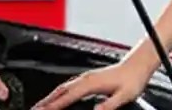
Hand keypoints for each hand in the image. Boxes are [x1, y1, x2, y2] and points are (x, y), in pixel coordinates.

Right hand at [33, 61, 150, 109]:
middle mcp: (86, 79)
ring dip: (50, 96)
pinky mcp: (89, 79)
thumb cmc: (132, 79)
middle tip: (34, 108)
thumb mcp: (124, 96)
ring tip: (41, 105)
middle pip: (60, 91)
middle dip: (46, 101)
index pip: (68, 96)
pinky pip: (68, 86)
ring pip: (63, 88)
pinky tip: (59, 97)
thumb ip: (109, 104)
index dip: (54, 105)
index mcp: (91, 83)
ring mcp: (86, 78)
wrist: (137, 66)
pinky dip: (59, 93)